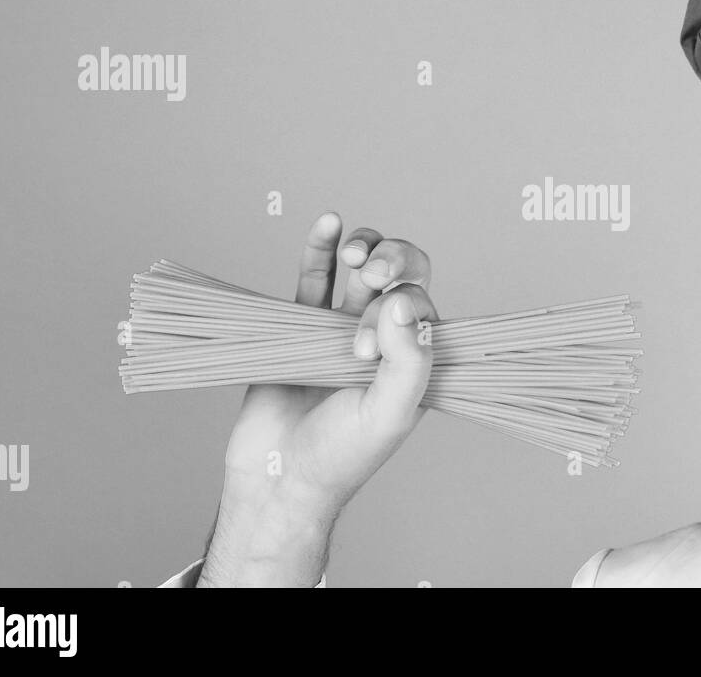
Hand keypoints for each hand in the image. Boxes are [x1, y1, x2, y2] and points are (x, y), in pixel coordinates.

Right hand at [198, 212, 437, 585]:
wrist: (279, 477)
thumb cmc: (342, 456)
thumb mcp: (391, 413)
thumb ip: (408, 359)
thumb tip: (400, 299)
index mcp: (415, 357)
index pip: (421, 304)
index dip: (398, 308)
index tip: (364, 349)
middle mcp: (385, 336)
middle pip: (400, 273)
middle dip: (390, 258)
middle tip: (370, 273)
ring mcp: (342, 327)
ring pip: (360, 268)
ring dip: (363, 245)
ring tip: (353, 250)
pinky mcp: (301, 325)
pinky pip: (315, 277)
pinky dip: (321, 247)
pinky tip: (328, 222)